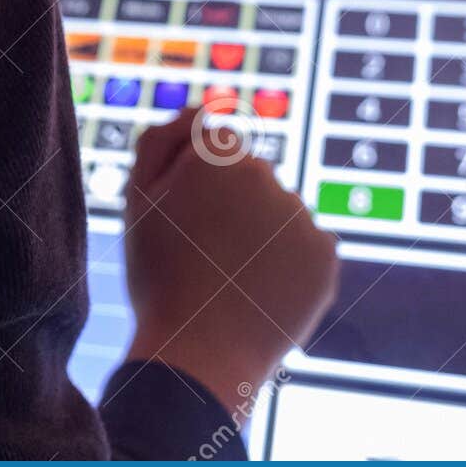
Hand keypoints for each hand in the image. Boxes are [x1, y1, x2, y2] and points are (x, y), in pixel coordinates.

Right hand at [121, 108, 338, 414]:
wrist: (198, 359)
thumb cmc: (159, 277)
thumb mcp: (139, 199)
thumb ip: (164, 139)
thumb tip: (203, 107)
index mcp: (216, 154)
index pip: (215, 147)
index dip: (197, 184)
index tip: (187, 221)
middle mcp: (265, 174)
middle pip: (250, 178)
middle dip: (232, 206)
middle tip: (205, 257)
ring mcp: (300, 215)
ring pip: (278, 214)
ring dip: (262, 236)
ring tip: (233, 282)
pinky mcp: (327, 254)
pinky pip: (307, 248)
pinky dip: (290, 266)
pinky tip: (262, 293)